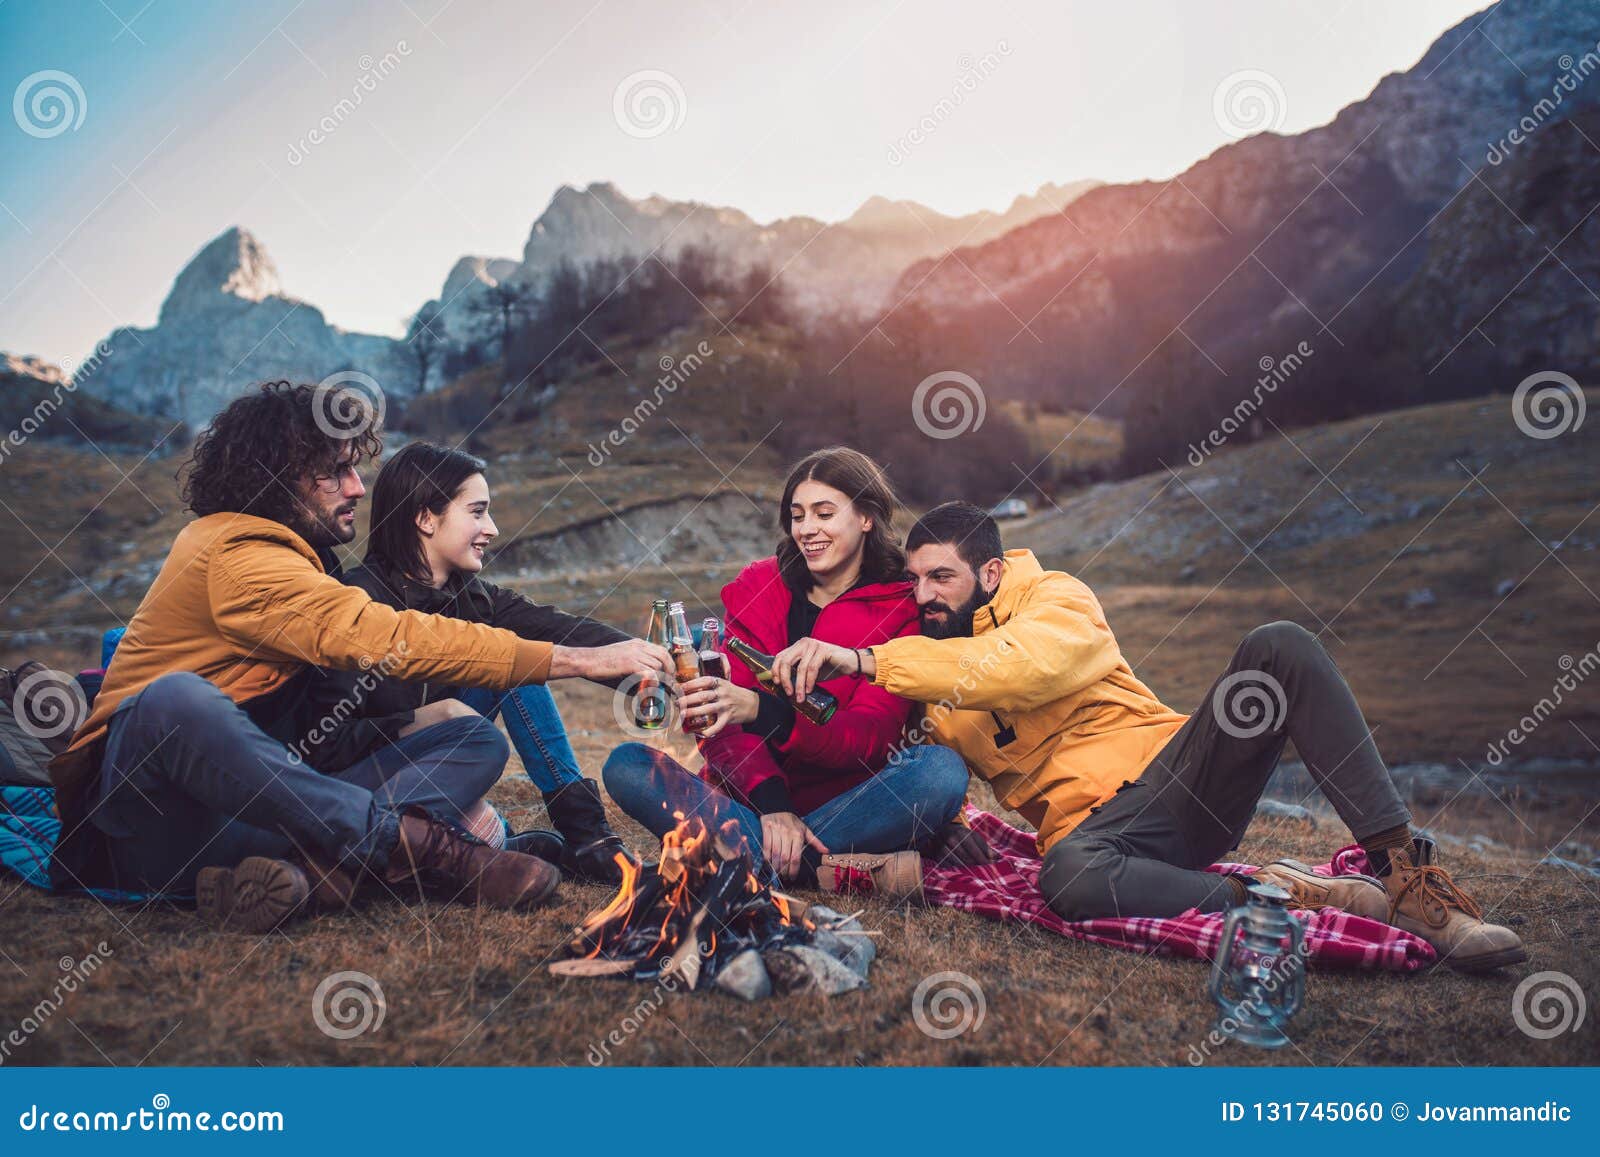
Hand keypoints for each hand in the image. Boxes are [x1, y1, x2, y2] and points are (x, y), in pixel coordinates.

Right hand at [550, 638, 670, 681]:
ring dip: (659, 680)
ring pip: (657, 666)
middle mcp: (638, 646)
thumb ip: (634, 662)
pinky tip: (650, 690)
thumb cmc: (601, 662)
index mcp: (637, 643)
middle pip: (664, 656)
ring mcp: (634, 654)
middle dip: (670, 671)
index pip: (661, 650)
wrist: (586, 660)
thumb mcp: (621, 657)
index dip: (669, 663)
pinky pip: (649, 673)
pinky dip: (652, 683)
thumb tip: (646, 677)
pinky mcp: (629, 663)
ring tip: (658, 690)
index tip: (669, 675)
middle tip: (669, 684)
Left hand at [676, 675, 758, 737]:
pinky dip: (708, 731)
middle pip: (702, 696)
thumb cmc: (733, 694)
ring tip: (682, 715)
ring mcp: (726, 706)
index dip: (690, 684)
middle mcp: (723, 693)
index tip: (679, 687)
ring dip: (692, 712)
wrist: (752, 704)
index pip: (703, 681)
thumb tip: (687, 687)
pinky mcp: (728, 717)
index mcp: (720, 683)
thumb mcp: (724, 684)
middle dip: (687, 700)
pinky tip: (699, 733)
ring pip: (706, 709)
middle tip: (676, 703)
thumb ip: (709, 685)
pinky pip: (717, 726)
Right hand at [760, 811, 827, 879]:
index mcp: (798, 835)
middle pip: (785, 857)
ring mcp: (776, 831)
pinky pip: (766, 846)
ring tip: (776, 873)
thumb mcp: (805, 830)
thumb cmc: (793, 821)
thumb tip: (826, 851)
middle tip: (784, 878)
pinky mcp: (767, 829)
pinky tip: (768, 863)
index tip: (792, 877)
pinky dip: (766, 857)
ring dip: (775, 866)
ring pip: (775, 853)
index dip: (793, 870)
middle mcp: (787, 833)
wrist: (777, 807)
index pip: (795, 857)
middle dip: (784, 870)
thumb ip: (815, 842)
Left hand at [771, 637, 858, 700]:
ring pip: (800, 667)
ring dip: (799, 685)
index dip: (775, 670)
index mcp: (798, 646)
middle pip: (786, 661)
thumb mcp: (809, 671)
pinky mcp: (823, 650)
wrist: (851, 663)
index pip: (780, 657)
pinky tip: (809, 689)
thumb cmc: (829, 667)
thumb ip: (798, 674)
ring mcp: (813, 645)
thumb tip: (784, 687)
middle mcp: (804, 643)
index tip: (776, 684)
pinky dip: (809, 681)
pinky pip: (812, 668)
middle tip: (788, 693)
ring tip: (800, 697)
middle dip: (785, 679)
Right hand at [926, 821, 996, 867]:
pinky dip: (957, 871)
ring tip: (974, 874)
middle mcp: (952, 840)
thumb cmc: (964, 836)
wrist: (944, 830)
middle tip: (984, 874)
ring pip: (958, 865)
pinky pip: (949, 867)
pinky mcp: (937, 856)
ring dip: (967, 871)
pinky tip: (962, 873)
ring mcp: (942, 848)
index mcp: (963, 834)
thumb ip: (987, 849)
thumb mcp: (975, 838)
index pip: (975, 851)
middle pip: (967, 860)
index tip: (990, 868)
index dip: (984, 861)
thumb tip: (1000, 858)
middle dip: (977, 867)